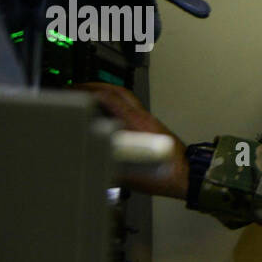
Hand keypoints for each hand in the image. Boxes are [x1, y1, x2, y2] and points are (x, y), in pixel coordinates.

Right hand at [76, 82, 188, 198]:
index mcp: (137, 125)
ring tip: (89, 95)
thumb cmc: (166, 176)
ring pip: (126, 97)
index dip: (89, 92)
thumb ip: (109, 168)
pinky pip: (131, 107)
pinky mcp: (152, 125)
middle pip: (118, 91)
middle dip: (96, 86)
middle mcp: (144, 118)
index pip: (110, 99)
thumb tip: (89, 162)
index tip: (72, 91)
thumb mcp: (131, 176)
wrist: (189, 175)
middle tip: (78, 87)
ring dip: (107, 92)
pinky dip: (116, 103)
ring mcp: (149, 120)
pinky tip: (107, 111)